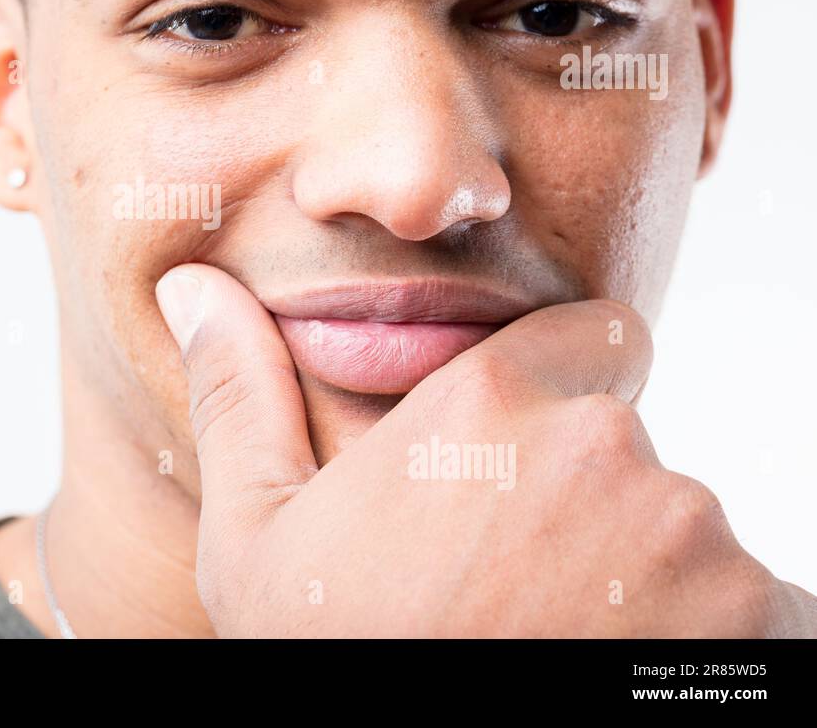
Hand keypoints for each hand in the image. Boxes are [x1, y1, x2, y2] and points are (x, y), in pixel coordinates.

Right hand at [155, 263, 813, 636]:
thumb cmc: (338, 664)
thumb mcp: (257, 542)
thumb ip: (241, 397)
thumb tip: (194, 287)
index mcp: (489, 405)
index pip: (595, 336)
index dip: (560, 392)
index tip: (515, 463)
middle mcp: (608, 450)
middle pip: (632, 439)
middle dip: (588, 495)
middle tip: (511, 582)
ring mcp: (698, 543)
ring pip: (688, 530)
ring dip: (643, 573)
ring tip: (552, 635)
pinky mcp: (767, 623)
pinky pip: (750, 606)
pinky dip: (698, 638)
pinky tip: (606, 664)